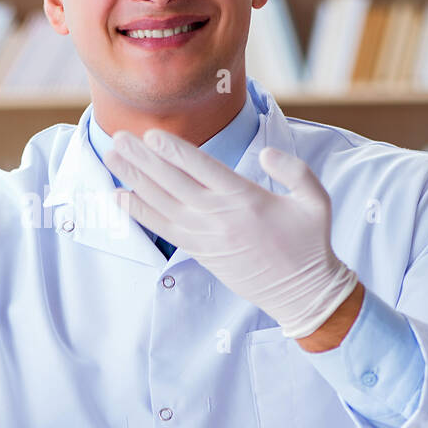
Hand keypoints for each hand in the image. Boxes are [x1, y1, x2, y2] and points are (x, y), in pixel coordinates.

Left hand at [104, 129, 358, 338]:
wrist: (302, 293)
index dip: (174, 151)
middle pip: (172, 182)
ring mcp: (205, 236)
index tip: (151, 134)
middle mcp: (219, 216)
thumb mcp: (316, 200)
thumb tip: (267, 154)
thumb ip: (294, 171)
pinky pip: (162, 228)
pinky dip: (139, 212)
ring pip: (161, 203)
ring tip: (112, 158)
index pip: (203, 168)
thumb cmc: (310, 243)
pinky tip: (120, 197)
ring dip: (134, 179)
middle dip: (143, 158)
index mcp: (246, 199)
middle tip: (119, 137)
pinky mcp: (199, 252)